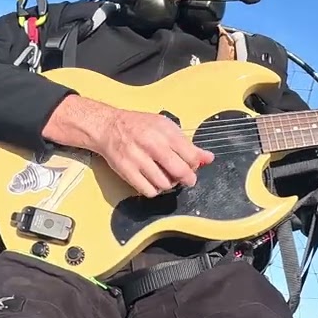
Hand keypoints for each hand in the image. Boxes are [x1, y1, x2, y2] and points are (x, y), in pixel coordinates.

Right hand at [96, 109, 214, 197]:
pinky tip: (153, 182)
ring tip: (166, 177)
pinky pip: (148, 191)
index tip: (192, 166)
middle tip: (185, 179)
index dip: (195, 165)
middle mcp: (152, 145)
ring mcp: (138, 159)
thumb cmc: (139, 126)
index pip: (191, 156)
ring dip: (169, 185)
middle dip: (187, 179)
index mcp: (165, 132)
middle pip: (180, 172)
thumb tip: (208, 158)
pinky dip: (154, 190)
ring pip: (165, 184)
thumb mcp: (166, 128)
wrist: (109, 127)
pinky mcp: (127, 171)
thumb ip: (187, 144)